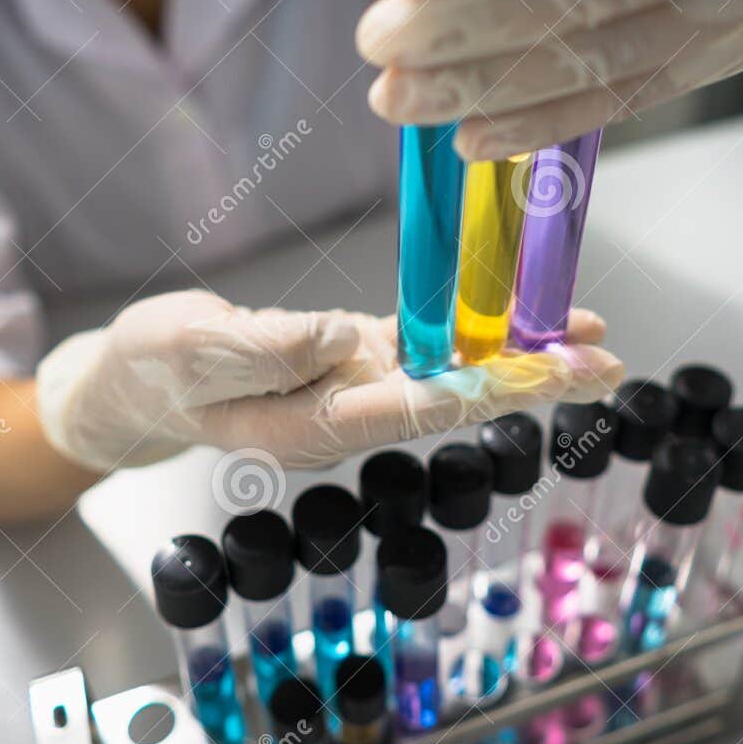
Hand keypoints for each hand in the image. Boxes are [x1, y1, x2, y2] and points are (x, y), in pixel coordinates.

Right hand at [36, 290, 623, 470]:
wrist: (135, 382)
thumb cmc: (152, 367)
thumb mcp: (191, 348)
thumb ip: (265, 347)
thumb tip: (345, 340)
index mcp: (313, 423)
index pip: (417, 406)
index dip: (491, 388)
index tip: (554, 373)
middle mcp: (348, 413)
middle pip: (454, 397)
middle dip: (532, 379)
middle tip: (608, 363)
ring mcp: (355, 389)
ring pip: (450, 372)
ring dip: (517, 356)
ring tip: (588, 335)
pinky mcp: (353, 360)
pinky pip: (424, 347)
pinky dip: (471, 333)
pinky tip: (517, 320)